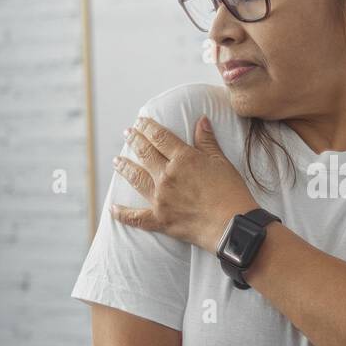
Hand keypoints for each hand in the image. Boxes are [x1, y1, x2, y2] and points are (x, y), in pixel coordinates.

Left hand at [110, 114, 258, 254]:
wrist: (233, 225)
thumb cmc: (232, 192)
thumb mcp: (221, 162)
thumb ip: (207, 141)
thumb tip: (200, 120)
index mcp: (183, 159)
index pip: (160, 137)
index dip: (147, 126)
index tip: (140, 121)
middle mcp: (167, 176)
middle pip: (145, 153)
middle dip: (134, 141)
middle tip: (127, 134)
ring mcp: (161, 198)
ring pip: (136, 179)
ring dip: (124, 168)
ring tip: (116, 161)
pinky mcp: (160, 219)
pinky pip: (136, 217)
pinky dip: (122, 214)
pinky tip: (112, 209)